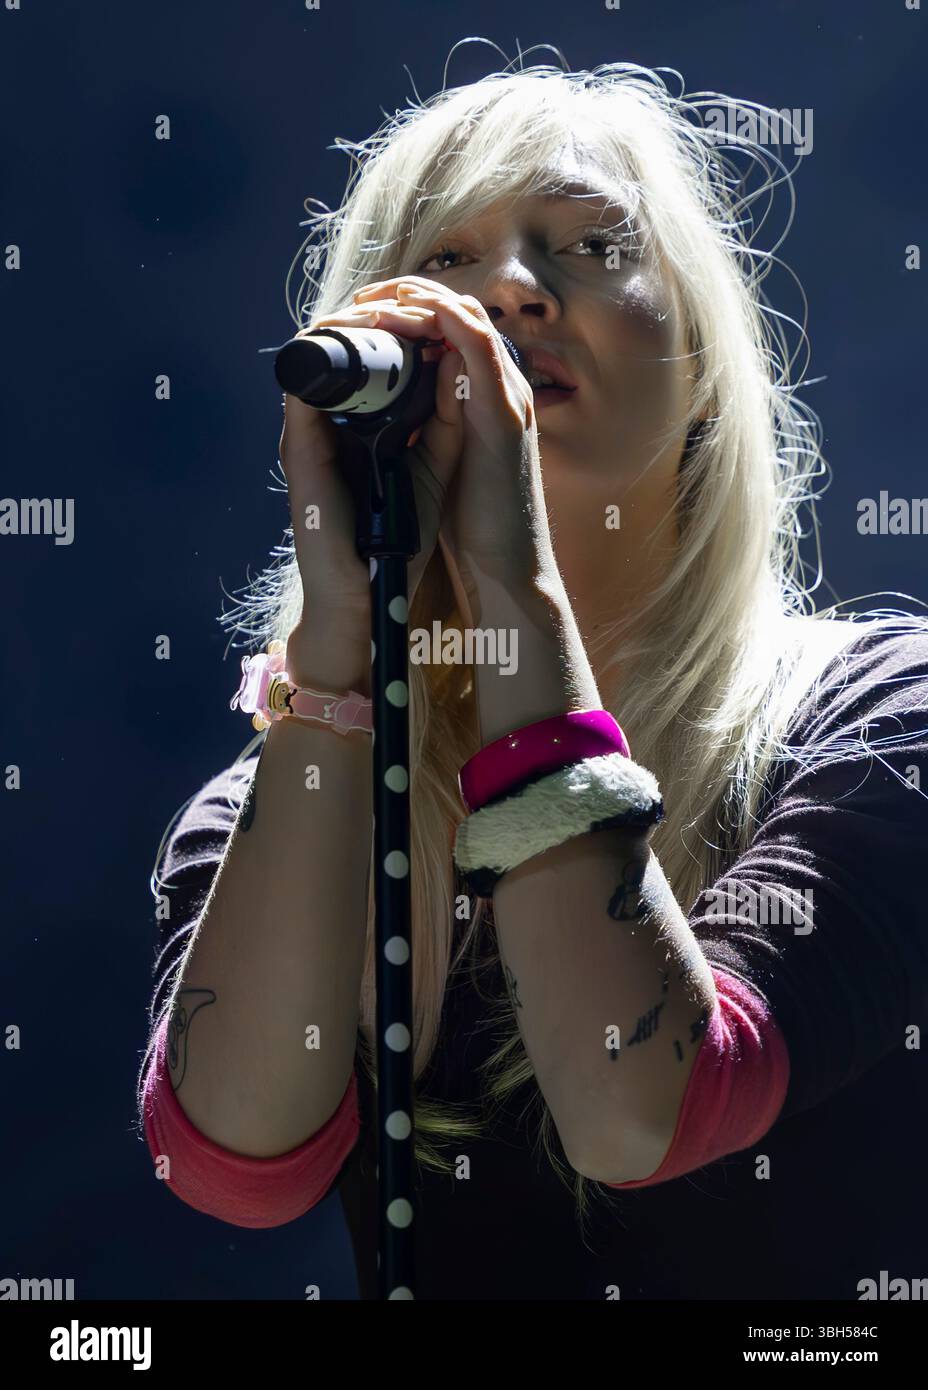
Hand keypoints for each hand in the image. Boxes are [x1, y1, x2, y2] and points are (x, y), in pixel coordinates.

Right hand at [278, 288, 466, 641]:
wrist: (367, 595)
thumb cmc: (396, 539)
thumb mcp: (432, 464)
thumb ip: (443, 418)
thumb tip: (459, 363)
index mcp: (356, 427)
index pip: (368, 359)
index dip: (396, 325)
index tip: (432, 308)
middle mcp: (327, 424)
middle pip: (340, 349)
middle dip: (374, 313)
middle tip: (411, 294)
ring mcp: (308, 435)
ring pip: (320, 356)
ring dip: (353, 324)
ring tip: (394, 304)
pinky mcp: (300, 449)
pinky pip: (306, 386)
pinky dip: (334, 354)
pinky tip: (367, 337)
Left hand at [352, 276, 556, 624]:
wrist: (505, 569)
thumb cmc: (476, 525)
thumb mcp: (445, 463)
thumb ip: (430, 427)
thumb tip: (393, 405)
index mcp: (487, 400)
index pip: (453, 331)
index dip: (412, 311)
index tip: (368, 311)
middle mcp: (502, 389)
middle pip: (459, 312)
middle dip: (409, 296)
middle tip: (364, 296)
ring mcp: (507, 395)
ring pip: (466, 316)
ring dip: (419, 298)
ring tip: (375, 297)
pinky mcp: (503, 412)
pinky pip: (473, 342)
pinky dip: (439, 319)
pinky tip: (402, 314)